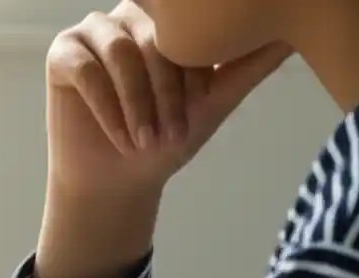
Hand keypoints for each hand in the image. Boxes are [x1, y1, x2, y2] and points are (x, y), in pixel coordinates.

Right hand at [46, 1, 291, 195]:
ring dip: (137, 102)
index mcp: (165, 18)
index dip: (192, 69)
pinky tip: (121, 136)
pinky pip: (85, 70)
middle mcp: (128, 14)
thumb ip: (251, 62)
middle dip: (165, 89)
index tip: (199, 107)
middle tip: (173, 132)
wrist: (121, 180)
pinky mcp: (61, 54)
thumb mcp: (217, 98)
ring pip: (119, 53)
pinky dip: (106, 107)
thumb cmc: (167, 137)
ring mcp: (91, 31)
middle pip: (151, 37)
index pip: (185, 26)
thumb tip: (296, 29)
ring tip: (147, 139)